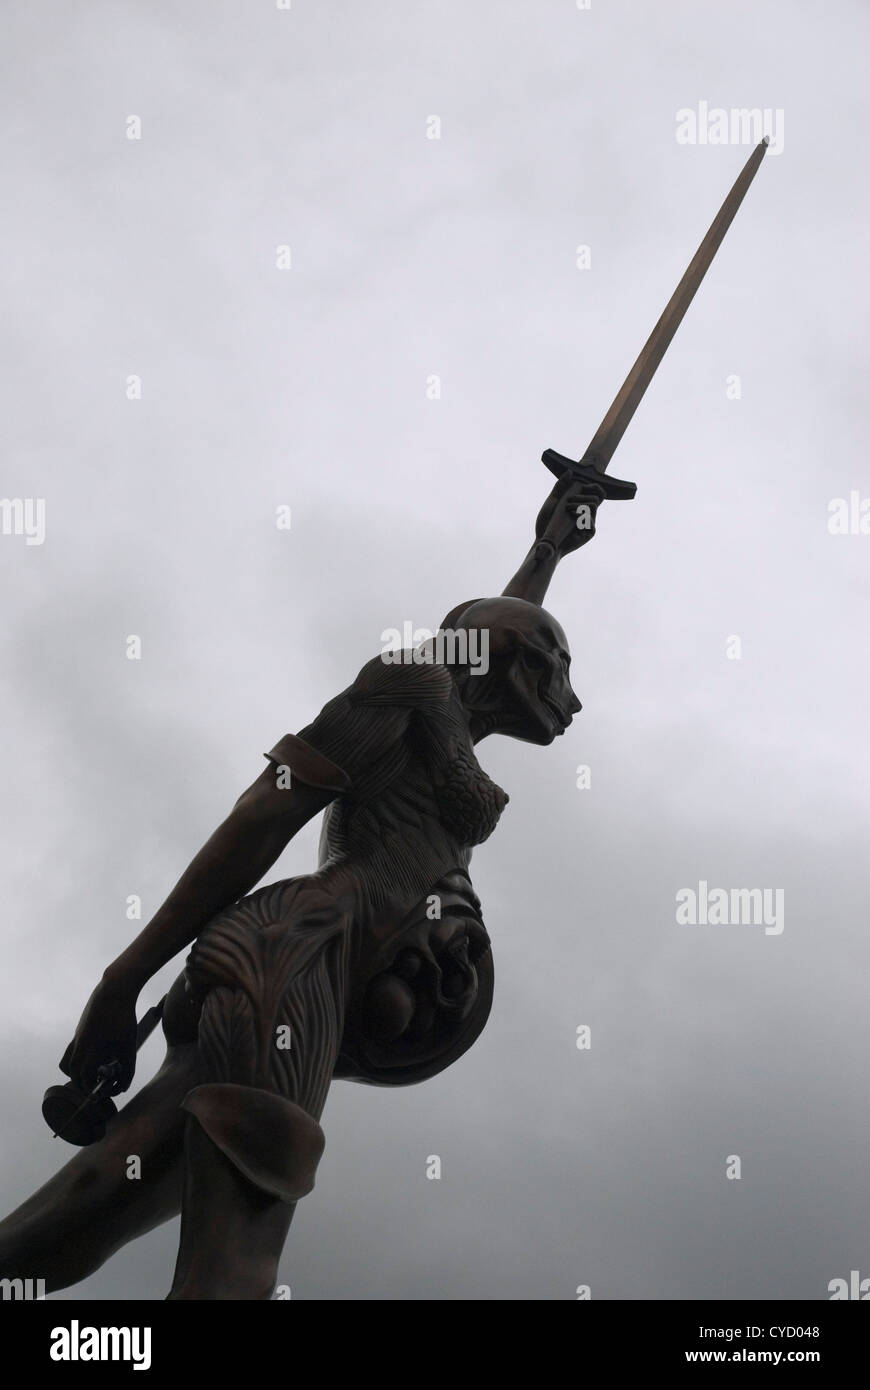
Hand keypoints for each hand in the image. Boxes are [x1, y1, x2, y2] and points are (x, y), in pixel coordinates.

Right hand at [59, 976, 138, 1094]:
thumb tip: (122, 1088)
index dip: (91, 1089)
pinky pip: (72, 1048)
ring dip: (77, 1070)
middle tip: (96, 1085)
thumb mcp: (129, 1046)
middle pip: (72, 1073)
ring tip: (93, 1070)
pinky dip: (79, 1056)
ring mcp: (76, 1036)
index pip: (83, 1080)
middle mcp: (78, 1045)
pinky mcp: (79, 1028)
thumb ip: (128, 1070)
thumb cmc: (123, 1018)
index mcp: (89, 1052)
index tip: (100, 1093)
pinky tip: (97, 1052)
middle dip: (83, 1082)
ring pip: (67, 1061)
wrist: (114, 989)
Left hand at [534, 473, 604, 558]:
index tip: (585, 485)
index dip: (595, 487)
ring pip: (593, 507)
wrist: (544, 541)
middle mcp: (586, 513)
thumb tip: (570, 472)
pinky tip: (573, 518)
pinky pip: (592, 522)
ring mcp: (588, 523)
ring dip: (579, 505)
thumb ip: (560, 486)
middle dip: (581, 497)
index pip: (596, 492)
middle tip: (567, 503)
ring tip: (567, 510)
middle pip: (596, 498)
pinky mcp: (589, 533)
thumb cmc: (546, 523)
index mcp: (580, 504)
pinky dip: (582, 517)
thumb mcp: (552, 502)